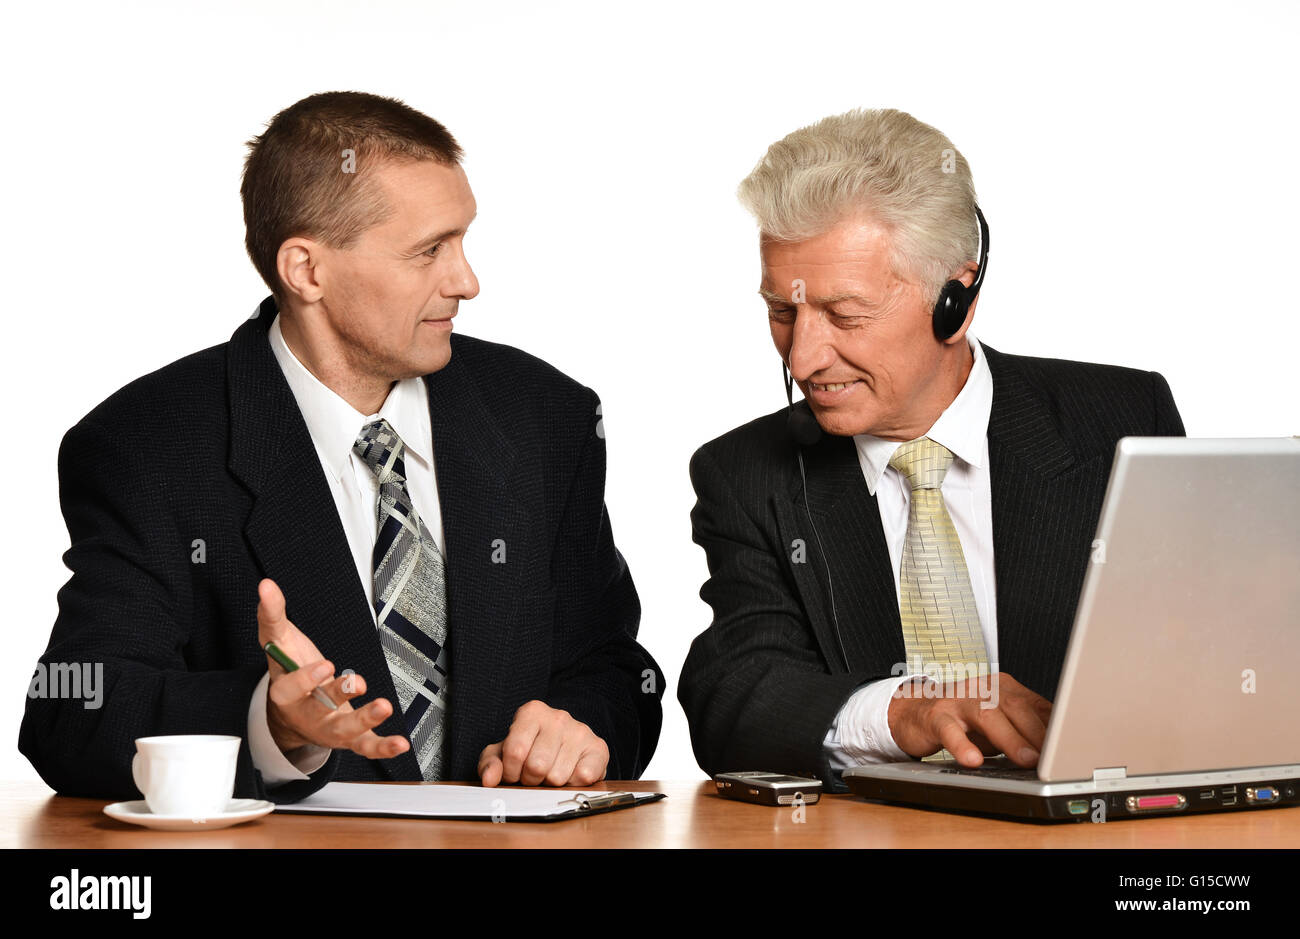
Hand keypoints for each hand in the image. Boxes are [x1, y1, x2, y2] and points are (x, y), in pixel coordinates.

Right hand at [257, 578, 409, 761]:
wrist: (293, 710)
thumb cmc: (289, 670)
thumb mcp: (278, 640)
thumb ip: (272, 614)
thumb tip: (265, 586)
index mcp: (286, 693)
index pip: (291, 689)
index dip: (307, 679)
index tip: (326, 664)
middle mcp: (307, 714)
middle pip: (320, 710)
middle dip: (338, 696)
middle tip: (357, 683)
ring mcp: (329, 728)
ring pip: (345, 729)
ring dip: (364, 719)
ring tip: (383, 706)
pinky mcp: (350, 737)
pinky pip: (365, 745)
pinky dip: (382, 747)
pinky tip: (401, 744)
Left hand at [477, 700, 608, 786]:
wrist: (566, 745)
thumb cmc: (531, 749)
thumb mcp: (503, 752)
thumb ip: (490, 764)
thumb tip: (490, 779)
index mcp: (532, 712)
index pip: (515, 751)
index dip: (511, 771)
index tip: (514, 772)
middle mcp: (558, 717)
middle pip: (537, 766)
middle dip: (531, 779)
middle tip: (534, 775)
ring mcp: (580, 731)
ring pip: (558, 776)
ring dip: (551, 784)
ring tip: (551, 772)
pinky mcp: (599, 748)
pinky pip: (582, 777)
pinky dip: (573, 783)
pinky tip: (569, 773)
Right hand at [887, 671, 1051, 766]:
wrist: (913, 711)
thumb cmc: (963, 719)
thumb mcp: (998, 722)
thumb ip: (1024, 730)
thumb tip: (1060, 751)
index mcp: (1004, 687)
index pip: (1037, 704)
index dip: (1057, 727)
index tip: (1073, 747)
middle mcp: (983, 689)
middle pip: (1016, 707)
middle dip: (1038, 733)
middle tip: (1054, 757)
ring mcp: (958, 701)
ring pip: (988, 716)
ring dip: (1010, 739)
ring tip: (1027, 760)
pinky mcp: (936, 716)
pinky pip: (950, 730)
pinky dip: (963, 746)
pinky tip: (973, 760)